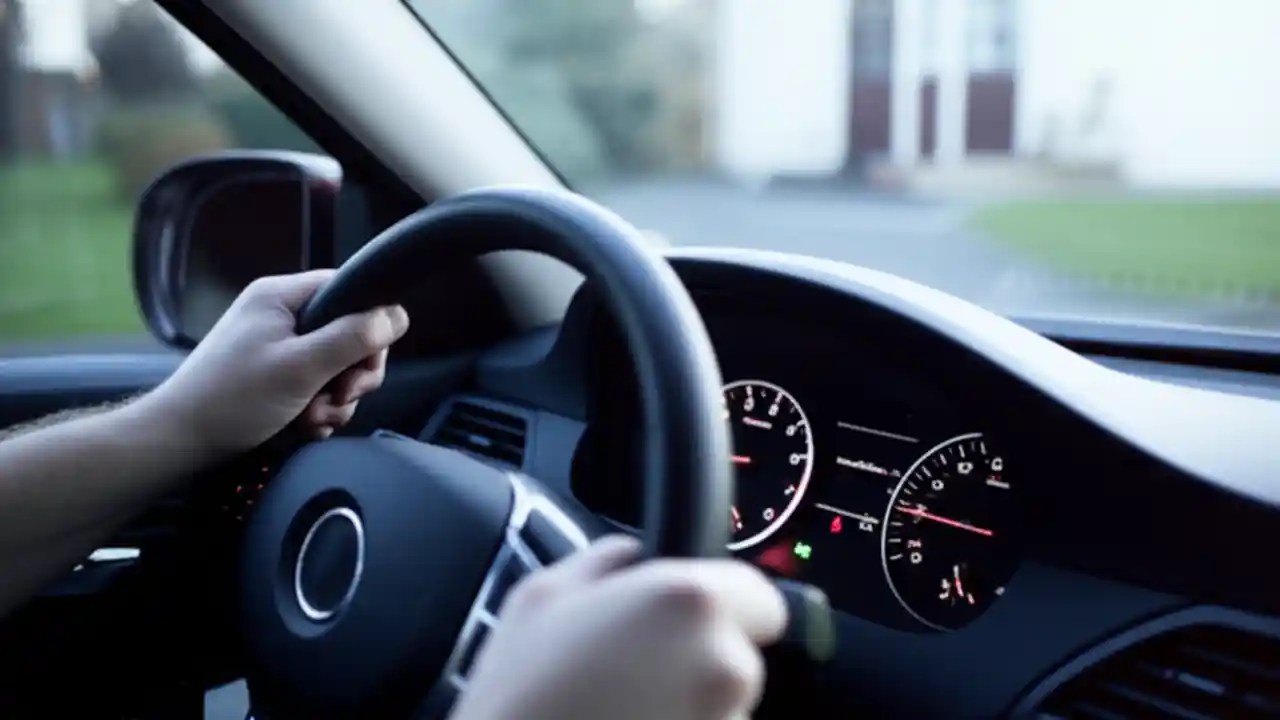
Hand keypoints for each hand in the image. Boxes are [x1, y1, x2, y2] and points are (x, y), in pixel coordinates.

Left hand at [147, 270, 408, 458]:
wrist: (180, 441)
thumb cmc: (233, 398)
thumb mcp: (301, 367)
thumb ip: (353, 338)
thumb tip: (397, 315)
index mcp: (281, 296)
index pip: (348, 291)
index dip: (368, 326)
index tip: (364, 364)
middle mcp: (280, 316)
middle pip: (348, 333)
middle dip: (351, 375)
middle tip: (339, 398)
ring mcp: (277, 347)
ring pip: (336, 367)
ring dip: (335, 400)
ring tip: (312, 419)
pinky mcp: (275, 377)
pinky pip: (317, 387)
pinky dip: (317, 410)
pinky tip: (303, 427)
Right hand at [453, 537, 786, 719]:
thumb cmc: (519, 699)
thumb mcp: (541, 596)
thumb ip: (608, 559)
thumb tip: (634, 556)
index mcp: (689, 602)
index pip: (760, 595)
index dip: (723, 603)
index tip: (686, 618)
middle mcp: (724, 666)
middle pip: (739, 653)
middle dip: (697, 656)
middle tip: (631, 666)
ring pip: (723, 703)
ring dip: (686, 701)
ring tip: (621, 705)